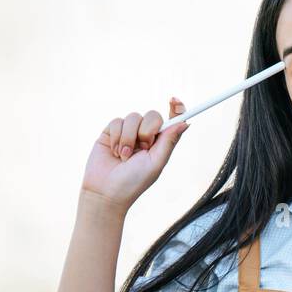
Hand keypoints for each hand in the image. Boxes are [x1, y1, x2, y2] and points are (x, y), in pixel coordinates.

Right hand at [81, 97, 191, 211]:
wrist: (105, 190)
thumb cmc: (134, 182)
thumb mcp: (156, 163)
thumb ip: (168, 142)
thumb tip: (186, 123)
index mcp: (161, 143)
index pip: (172, 121)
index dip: (176, 109)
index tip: (175, 101)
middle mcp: (146, 136)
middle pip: (153, 115)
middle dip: (147, 130)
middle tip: (142, 148)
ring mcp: (128, 133)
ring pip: (133, 117)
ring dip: (128, 138)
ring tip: (124, 156)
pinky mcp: (111, 132)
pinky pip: (117, 121)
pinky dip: (116, 137)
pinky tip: (114, 152)